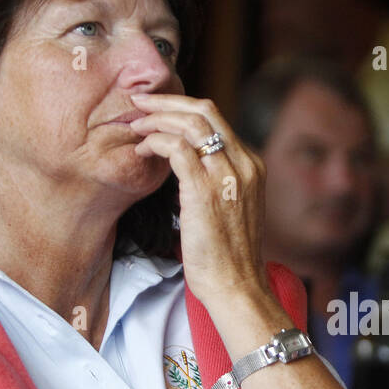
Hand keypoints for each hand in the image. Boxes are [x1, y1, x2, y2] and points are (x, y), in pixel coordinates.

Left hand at [128, 93, 270, 307]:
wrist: (236, 286)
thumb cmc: (228, 257)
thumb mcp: (233, 209)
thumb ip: (220, 182)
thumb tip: (191, 165)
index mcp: (252, 167)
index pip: (217, 119)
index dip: (182, 108)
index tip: (157, 110)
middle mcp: (244, 165)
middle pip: (205, 111)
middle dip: (167, 101)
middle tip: (139, 103)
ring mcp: (227, 177)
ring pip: (190, 123)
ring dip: (157, 119)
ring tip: (136, 126)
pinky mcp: (205, 191)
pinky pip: (178, 148)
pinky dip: (156, 142)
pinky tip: (143, 150)